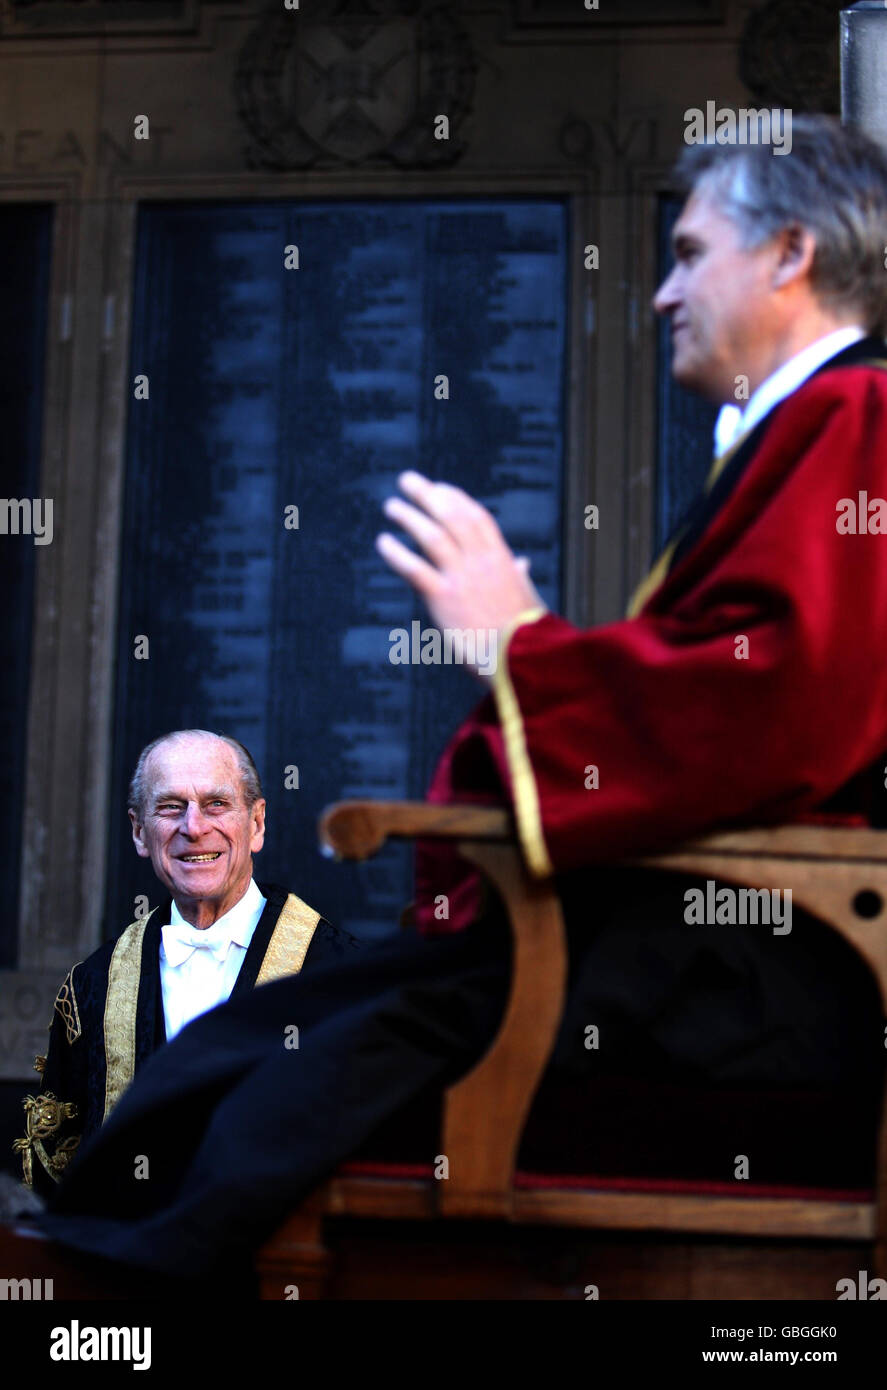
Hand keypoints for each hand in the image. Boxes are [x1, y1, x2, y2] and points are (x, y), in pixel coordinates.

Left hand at [376, 471, 543, 677]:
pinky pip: (415, 569)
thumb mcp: (527, 596)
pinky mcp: (444, 599)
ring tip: (391, 506)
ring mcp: (462, 579)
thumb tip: (523, 562)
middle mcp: (481, 562)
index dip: (456, 498)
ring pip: (431, 536)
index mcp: (502, 559)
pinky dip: (397, 553)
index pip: (476, 517)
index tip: (439, 488)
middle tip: (407, 481)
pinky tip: (383, 542)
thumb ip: (519, 575)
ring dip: (409, 517)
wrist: (521, 659)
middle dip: (428, 495)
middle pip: (451, 516)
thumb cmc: (527, 632)